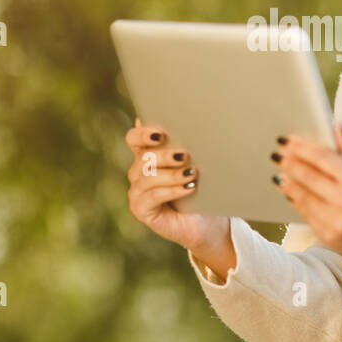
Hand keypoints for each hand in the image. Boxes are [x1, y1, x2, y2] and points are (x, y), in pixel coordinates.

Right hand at [124, 117, 231, 258]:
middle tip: (185, 155)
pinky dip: (172, 191)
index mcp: (146, 157)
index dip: (143, 134)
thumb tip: (184, 119)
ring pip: (148, 177)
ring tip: (192, 174)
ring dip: (172, 174)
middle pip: (144, 157)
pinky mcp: (141, 210)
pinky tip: (188, 188)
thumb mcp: (195, 164)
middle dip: (165, 155)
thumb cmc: (202, 190)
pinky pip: (152, 196)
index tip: (162, 133)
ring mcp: (137, 193)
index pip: (133, 138)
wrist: (208, 222)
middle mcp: (138, 173)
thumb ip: (185, 145)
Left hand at [271, 120, 341, 262]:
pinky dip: (296, 201)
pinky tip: (290, 191)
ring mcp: (336, 222)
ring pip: (303, 197)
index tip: (288, 139)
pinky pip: (306, 215)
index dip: (302, 147)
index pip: (323, 158)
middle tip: (277, 153)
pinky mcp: (330, 237)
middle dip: (289, 162)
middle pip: (308, 177)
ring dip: (288, 182)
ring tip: (279, 171)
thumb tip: (335, 126)